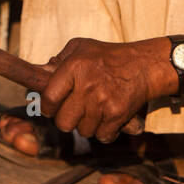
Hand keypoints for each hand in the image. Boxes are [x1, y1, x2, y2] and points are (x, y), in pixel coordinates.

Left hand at [41, 37, 166, 142]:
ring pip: (83, 131)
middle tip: (74, 111)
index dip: (47, 108)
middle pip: (63, 122)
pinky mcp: (117, 115)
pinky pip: (102, 137)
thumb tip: (38, 74)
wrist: (144, 65)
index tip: (51, 108)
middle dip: (66, 120)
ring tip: (95, 110)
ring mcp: (103, 102)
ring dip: (87, 125)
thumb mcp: (81, 47)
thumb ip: (59, 60)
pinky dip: (105, 132)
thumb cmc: (108, 56)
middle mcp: (87, 85)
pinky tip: (108, 118)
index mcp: (74, 67)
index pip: (49, 99)